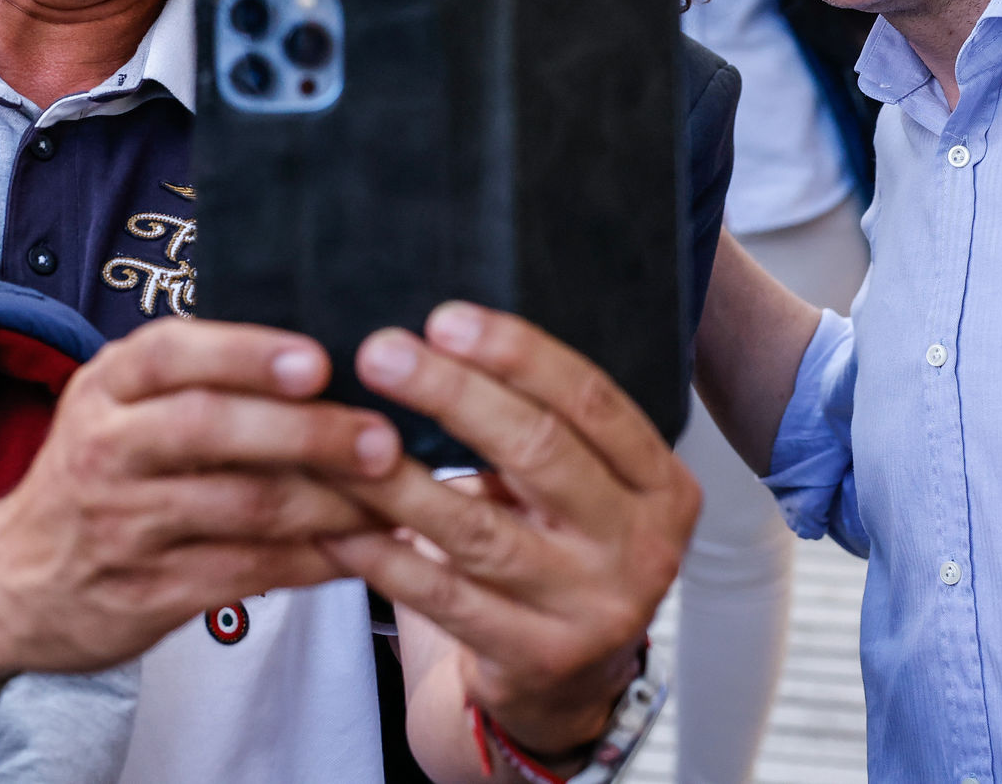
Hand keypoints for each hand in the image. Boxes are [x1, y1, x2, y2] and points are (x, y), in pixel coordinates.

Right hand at [0, 318, 399, 685]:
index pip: (171, 354)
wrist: (12, 584)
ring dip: (329, 505)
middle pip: (209, 429)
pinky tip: (361, 549)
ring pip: (240, 509)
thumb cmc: (98, 474)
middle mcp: (106, 449)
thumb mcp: (118, 406)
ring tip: (393, 496)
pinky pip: (247, 571)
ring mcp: (123, 526)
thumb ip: (195, 377)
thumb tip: (326, 351)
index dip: (247, 354)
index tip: (318, 360)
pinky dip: (314, 560)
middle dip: (305, 432)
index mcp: (106, 387)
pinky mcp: (147, 593)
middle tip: (380, 439)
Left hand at [326, 303, 700, 757]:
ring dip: (400, 478)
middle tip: (382, 354)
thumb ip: (547, 427)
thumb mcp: (590, 488)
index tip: (444, 319)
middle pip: (539, 452)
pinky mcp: (536, 658)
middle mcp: (641, 546)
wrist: (575, 682)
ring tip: (343, 436)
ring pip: (480, 529)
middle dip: (452, 394)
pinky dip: (386, 558)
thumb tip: (442, 343)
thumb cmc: (568, 552)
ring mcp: (592, 608)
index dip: (517, 354)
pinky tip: (340, 523)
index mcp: (661, 486)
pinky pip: (444, 598)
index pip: (592, 401)